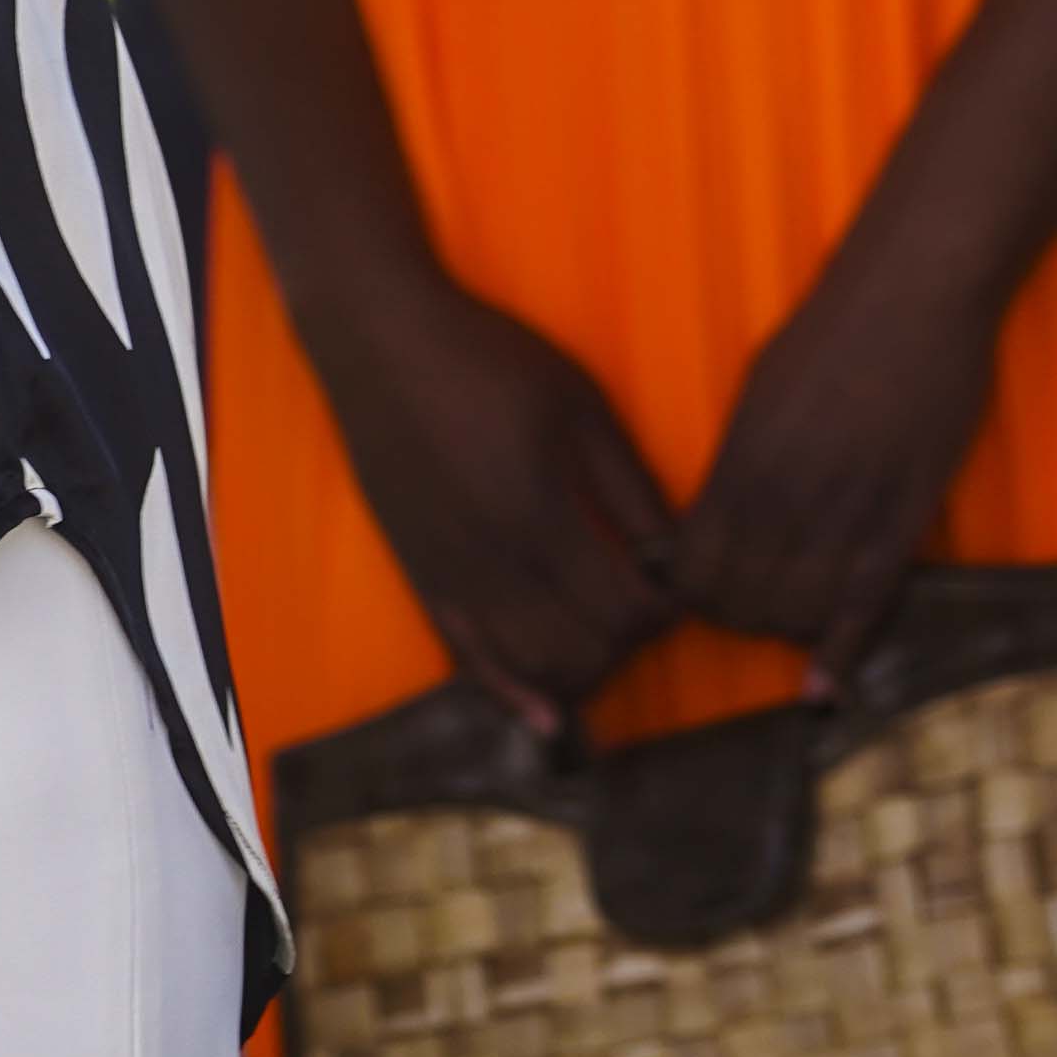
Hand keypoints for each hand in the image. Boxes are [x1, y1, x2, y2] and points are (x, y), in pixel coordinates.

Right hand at [306, 267, 677, 728]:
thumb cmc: (487, 359)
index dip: (666, 612)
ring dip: (582, 673)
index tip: (679, 588)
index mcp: (539, 509)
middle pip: (584, 649)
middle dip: (629, 643)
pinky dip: (513, 693)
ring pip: (531, 666)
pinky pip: (469, 659)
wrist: (377, 340)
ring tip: (604, 642)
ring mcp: (449, 571)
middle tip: (644, 608)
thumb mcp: (580, 404)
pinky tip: (547, 716)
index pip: (625, 607)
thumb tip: (676, 557)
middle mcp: (493, 555)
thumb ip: (630, 486)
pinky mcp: (418, 574)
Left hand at [666, 241, 1002, 673]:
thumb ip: (738, 463)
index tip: (693, 597)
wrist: (912, 299)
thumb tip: (709, 521)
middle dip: (731, 619)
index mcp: (739, 459)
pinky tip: (823, 690)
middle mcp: (785, 494)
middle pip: (740, 597)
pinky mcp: (906, 519)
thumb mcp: (758, 396)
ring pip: (799, 609)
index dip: (688, 595)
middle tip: (738, 618)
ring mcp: (848, 510)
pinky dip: (840, 651)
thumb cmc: (829, 335)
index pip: (692, 564)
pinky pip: (866, 603)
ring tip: (780, 631)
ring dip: (783, 632)